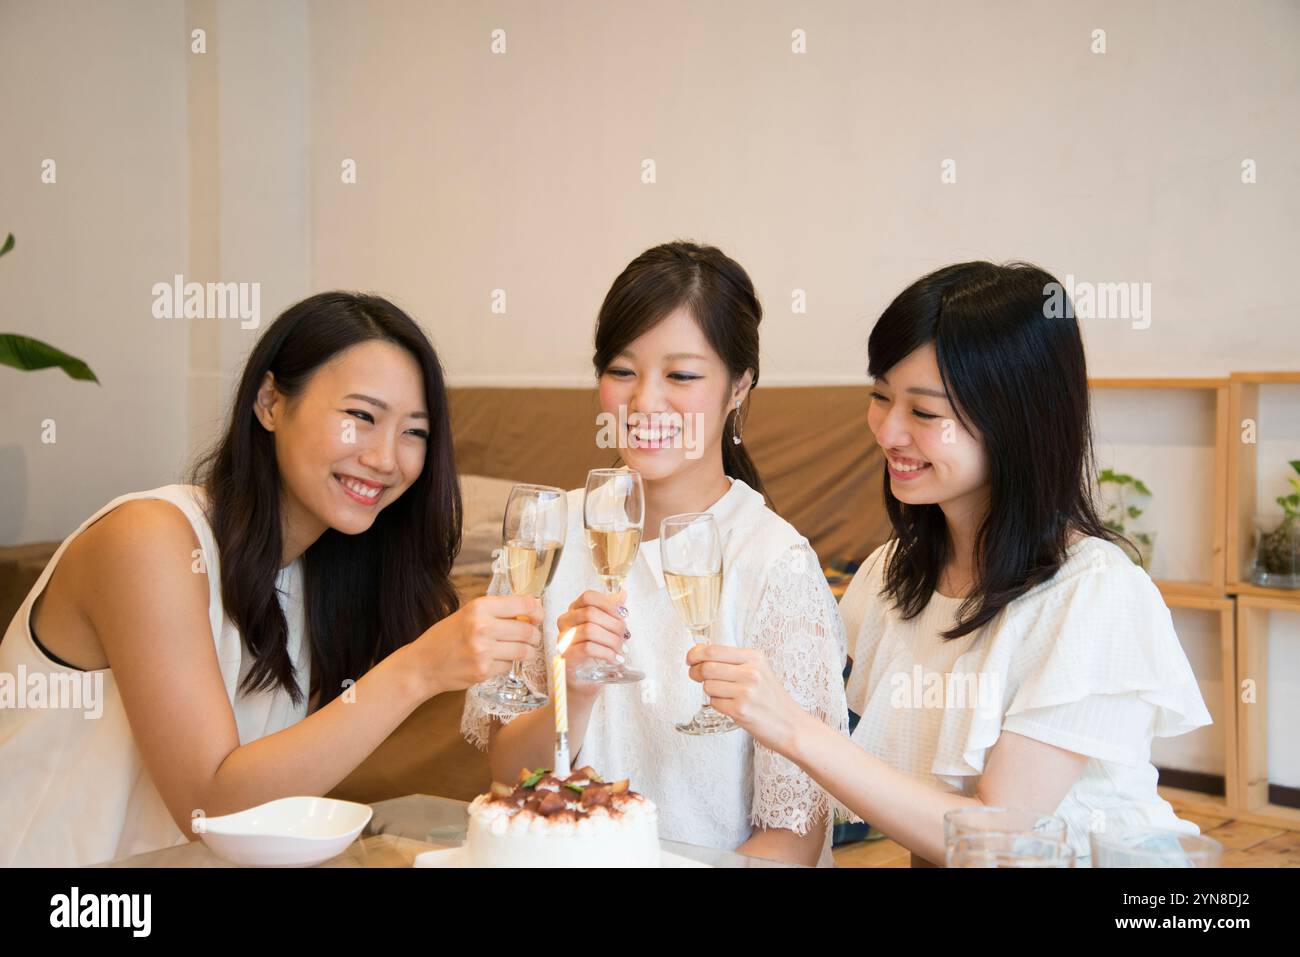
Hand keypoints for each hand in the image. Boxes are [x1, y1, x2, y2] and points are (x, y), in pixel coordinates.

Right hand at [411, 594, 542, 696]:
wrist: (423, 664)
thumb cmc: (446, 637)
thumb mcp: (468, 614)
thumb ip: (497, 612)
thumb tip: (532, 611)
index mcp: (480, 607)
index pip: (524, 605)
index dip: (537, 611)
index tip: (538, 617)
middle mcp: (482, 626)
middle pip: (528, 631)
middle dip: (535, 636)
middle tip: (532, 638)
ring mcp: (483, 650)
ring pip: (523, 650)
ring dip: (527, 651)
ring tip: (522, 650)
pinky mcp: (483, 670)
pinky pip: (509, 666)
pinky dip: (508, 664)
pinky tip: (497, 661)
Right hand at [556, 589, 628, 696]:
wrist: (584, 681)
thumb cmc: (594, 653)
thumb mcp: (605, 629)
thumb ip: (611, 611)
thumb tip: (623, 593)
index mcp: (574, 611)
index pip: (588, 597)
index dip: (608, 604)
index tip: (623, 616)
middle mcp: (565, 622)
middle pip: (590, 613)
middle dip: (614, 625)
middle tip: (626, 637)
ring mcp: (563, 639)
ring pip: (589, 630)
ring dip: (612, 640)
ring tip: (622, 650)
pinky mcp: (566, 657)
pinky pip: (587, 648)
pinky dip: (606, 653)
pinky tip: (616, 659)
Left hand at [685, 644, 804, 752]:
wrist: (791, 725)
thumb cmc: (771, 698)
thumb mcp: (758, 670)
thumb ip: (731, 661)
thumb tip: (697, 653)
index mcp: (754, 657)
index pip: (713, 650)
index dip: (695, 654)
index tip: (690, 659)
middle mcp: (751, 672)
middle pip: (706, 667)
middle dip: (695, 673)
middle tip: (696, 677)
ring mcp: (746, 692)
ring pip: (708, 686)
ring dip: (710, 691)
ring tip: (726, 695)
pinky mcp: (740, 711)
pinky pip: (714, 703)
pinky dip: (718, 705)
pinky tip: (732, 706)